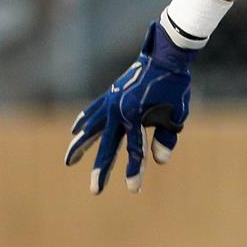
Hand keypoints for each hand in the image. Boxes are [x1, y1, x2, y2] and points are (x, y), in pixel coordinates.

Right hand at [63, 22, 194, 193]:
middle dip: (102, 169)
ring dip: (80, 146)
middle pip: (107, 145)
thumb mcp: (177, 113)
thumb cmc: (175, 86)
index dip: (134, 170)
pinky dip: (84, 121)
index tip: (133, 188)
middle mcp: (118, 110)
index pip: (134, 150)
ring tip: (69, 161)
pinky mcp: (110, 94)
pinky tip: (75, 130)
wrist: (165, 56)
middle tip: (95, 190)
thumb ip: (167, 137)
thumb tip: (158, 160)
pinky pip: (93, 110)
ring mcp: (111, 101)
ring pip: (91, 129)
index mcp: (135, 115)